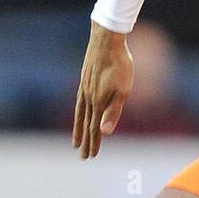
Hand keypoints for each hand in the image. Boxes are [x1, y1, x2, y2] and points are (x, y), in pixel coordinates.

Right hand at [73, 21, 133, 158]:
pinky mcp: (84, 80)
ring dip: (78, 129)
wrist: (106, 41)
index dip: (94, 143)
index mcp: (98, 102)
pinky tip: (79, 114)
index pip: (95, 128)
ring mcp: (84, 88)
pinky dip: (77, 114)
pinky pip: (79, 103)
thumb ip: (114, 112)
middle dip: (86, 141)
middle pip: (86, 124)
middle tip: (83, 156)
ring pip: (80, 114)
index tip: (91, 156)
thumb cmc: (120, 65)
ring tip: (75, 141)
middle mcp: (88, 98)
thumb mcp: (123, 90)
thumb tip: (105, 132)